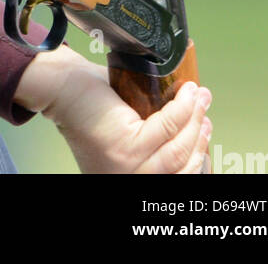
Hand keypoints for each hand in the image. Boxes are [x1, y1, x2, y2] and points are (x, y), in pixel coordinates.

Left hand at [15, 44, 212, 173]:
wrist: (60, 88)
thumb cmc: (90, 104)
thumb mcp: (125, 130)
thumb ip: (152, 138)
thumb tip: (190, 126)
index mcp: (125, 178)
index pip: (173, 177)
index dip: (196, 158)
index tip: (205, 137)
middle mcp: (126, 179)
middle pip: (181, 166)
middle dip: (199, 138)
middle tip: (206, 112)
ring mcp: (127, 167)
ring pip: (177, 148)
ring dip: (194, 120)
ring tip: (200, 96)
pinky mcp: (126, 146)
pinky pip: (166, 127)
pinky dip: (183, 108)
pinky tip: (189, 92)